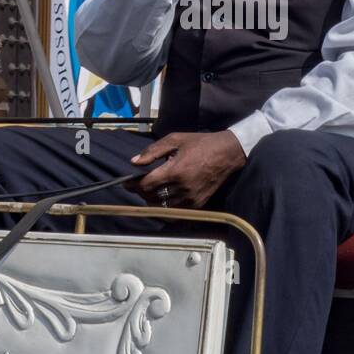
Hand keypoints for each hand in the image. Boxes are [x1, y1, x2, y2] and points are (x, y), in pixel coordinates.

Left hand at [130, 130, 246, 208]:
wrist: (227, 153)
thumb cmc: (199, 144)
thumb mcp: (175, 140)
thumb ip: (153, 151)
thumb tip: (134, 162)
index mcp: (175, 171)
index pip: (146, 185)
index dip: (133, 185)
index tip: (127, 183)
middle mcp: (182, 188)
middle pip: (152, 198)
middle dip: (141, 192)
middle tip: (138, 186)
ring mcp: (191, 199)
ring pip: (162, 208)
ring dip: (152, 201)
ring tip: (150, 193)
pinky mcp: (198, 205)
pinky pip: (176, 213)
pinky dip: (166, 210)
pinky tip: (162, 201)